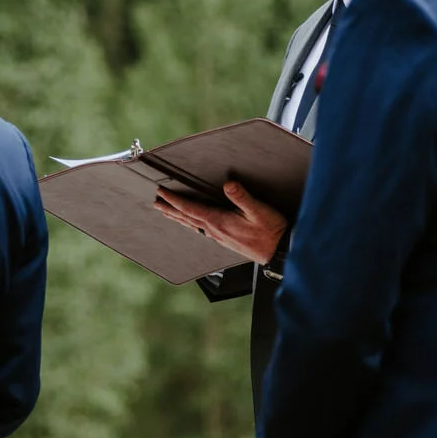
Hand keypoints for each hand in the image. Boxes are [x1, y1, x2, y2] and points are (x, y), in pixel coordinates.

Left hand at [155, 181, 287, 264]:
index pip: (190, 208)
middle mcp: (215, 230)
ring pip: (192, 225)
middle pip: (186, 218)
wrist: (279, 252)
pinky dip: (190, 224)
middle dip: (170, 209)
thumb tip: (228, 185)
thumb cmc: (271, 232)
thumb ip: (242, 197)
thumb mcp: (259, 210)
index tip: (162, 193)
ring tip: (167, 212)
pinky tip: (191, 225)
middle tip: (156, 203)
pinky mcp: (225, 240)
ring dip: (178, 217)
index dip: (174, 199)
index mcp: (218, 221)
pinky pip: (201, 230)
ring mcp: (218, 237)